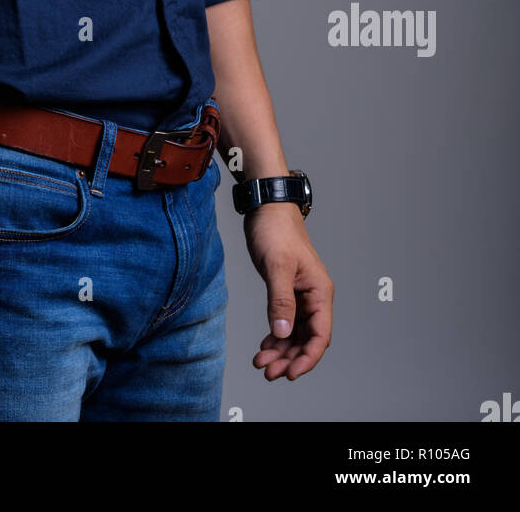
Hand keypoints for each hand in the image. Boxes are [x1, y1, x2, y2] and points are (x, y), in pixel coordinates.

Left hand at [243, 204, 333, 379]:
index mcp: (319, 291)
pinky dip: (276, 336)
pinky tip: (264, 346)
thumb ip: (281, 301)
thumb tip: (283, 334)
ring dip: (281, 350)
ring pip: (295, 333)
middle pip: (307, 339)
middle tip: (268, 371)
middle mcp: (314, 296)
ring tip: (261, 362)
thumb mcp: (277, 266)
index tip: (290, 373)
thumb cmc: (276, 231)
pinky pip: (286, 322)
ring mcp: (300, 295)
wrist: (266, 208)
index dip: (307, 358)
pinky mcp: (287, 291)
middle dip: (289, 358)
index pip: (320, 335)